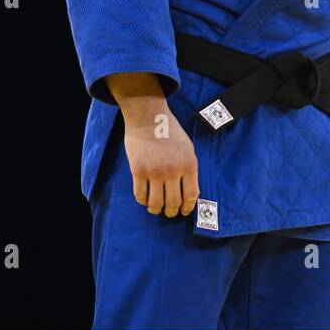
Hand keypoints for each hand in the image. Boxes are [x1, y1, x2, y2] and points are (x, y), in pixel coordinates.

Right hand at [107, 73, 199, 218]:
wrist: (148, 117)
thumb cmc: (170, 131)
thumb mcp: (188, 148)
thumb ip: (189, 169)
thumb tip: (190, 193)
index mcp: (189, 165)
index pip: (191, 196)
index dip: (187, 208)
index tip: (183, 211)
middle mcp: (173, 171)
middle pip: (173, 202)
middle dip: (171, 211)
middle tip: (169, 212)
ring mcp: (154, 172)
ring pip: (156, 202)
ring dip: (156, 209)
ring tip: (155, 208)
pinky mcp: (138, 171)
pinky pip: (140, 194)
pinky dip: (143, 201)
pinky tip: (144, 199)